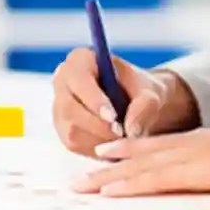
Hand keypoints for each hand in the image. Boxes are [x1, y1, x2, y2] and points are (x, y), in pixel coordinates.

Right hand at [52, 48, 172, 155]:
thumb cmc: (140, 90)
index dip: (93, 99)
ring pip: (71, 131)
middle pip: (69, 108)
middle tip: (122, 134)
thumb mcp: (151, 92)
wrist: (138, 104)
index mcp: (81, 60)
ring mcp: (59, 106)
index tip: (113, 116)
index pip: (78, 79)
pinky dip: (97, 149)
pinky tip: (114, 144)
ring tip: (123, 139)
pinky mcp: (62, 129)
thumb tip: (131, 129)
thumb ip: (145, 105)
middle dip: (97, 125)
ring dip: (99, 140)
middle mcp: (63, 81)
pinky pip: (75, 145)